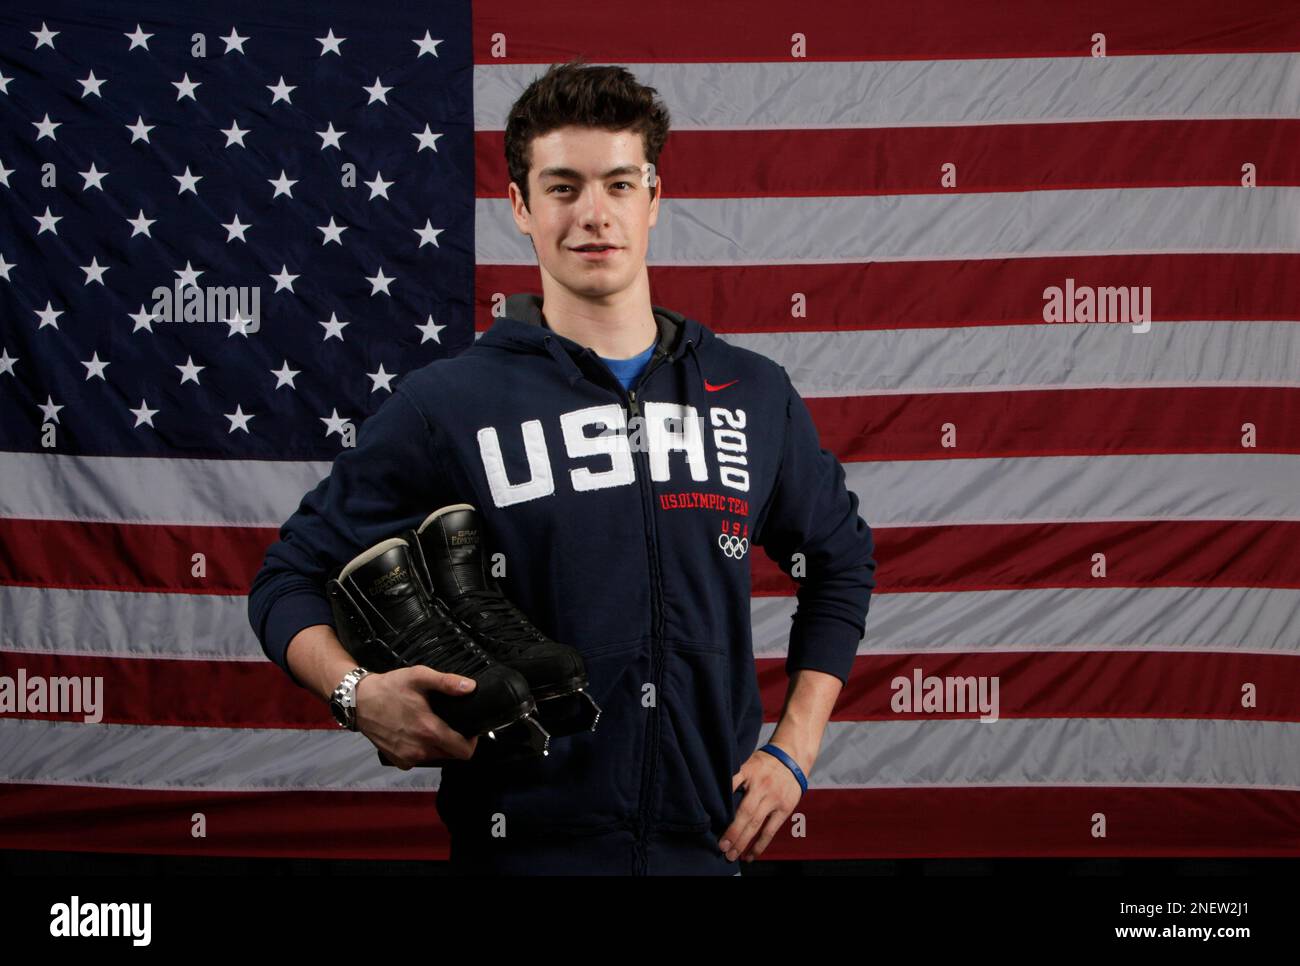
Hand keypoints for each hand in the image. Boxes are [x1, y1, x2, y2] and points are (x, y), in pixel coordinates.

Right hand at [354, 666, 478, 768]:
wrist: (358, 701)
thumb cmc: (389, 688)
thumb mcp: (419, 676)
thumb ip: (446, 682)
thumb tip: (470, 687)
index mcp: (429, 731)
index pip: (464, 751)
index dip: (472, 742)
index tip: (469, 729)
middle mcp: (420, 750)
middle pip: (452, 755)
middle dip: (455, 742)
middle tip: (448, 723)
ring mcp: (408, 758)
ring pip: (436, 758)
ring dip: (438, 746)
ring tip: (431, 726)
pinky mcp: (398, 761)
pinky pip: (420, 760)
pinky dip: (422, 750)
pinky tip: (416, 734)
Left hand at [718, 743, 804, 862]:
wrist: (792, 758)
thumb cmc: (763, 763)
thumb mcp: (747, 763)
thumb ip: (734, 777)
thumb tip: (713, 796)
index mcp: (749, 772)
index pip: (731, 787)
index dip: (721, 803)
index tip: (710, 820)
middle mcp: (762, 786)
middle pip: (745, 812)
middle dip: (732, 832)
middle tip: (721, 848)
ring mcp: (774, 798)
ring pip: (756, 823)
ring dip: (743, 842)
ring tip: (732, 855)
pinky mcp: (784, 808)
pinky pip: (771, 830)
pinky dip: (760, 844)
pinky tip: (750, 855)